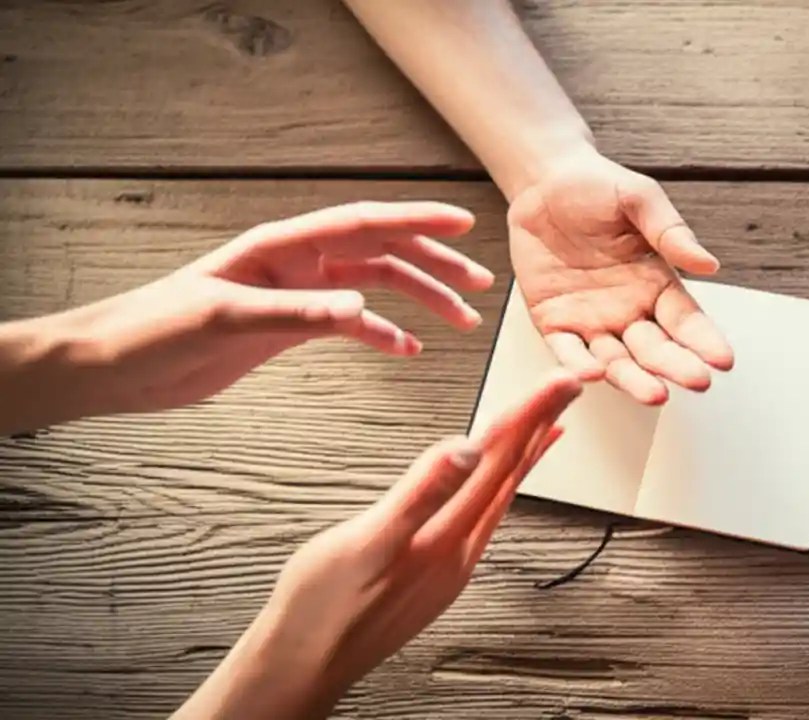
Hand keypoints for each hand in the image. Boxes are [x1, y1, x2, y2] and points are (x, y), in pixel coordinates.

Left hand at [42, 201, 492, 420]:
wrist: (118, 363)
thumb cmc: (157, 327)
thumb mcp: (225, 317)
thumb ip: (297, 313)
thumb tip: (365, 312)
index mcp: (282, 245)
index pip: (363, 223)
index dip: (417, 219)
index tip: (464, 223)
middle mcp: (297, 262)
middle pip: (382, 251)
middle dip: (434, 262)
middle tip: (480, 282)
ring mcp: (297, 292)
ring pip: (375, 286)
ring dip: (418, 300)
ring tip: (460, 320)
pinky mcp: (290, 325)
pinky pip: (353, 323)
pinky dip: (384, 334)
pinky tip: (407, 348)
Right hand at [176, 371, 581, 719]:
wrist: (304, 666)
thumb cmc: (323, 607)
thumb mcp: (368, 542)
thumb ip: (421, 493)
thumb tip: (466, 448)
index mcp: (447, 535)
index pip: (499, 460)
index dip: (530, 413)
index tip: (563, 380)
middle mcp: (460, 550)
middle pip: (508, 474)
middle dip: (538, 424)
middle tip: (570, 385)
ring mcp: (451, 563)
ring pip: (498, 496)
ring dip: (523, 456)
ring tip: (547, 424)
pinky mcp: (436, 572)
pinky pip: (480, 516)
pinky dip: (495, 486)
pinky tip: (490, 482)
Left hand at [508, 149, 734, 404]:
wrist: (543, 184)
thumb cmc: (598, 187)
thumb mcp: (639, 199)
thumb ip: (670, 231)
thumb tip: (708, 264)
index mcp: (657, 283)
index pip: (687, 321)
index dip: (705, 341)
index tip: (723, 360)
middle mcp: (630, 310)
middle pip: (657, 348)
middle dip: (676, 366)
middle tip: (696, 382)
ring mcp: (592, 322)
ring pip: (617, 360)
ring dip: (634, 379)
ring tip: (653, 394)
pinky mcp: (554, 323)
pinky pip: (567, 351)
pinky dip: (577, 366)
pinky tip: (592, 374)